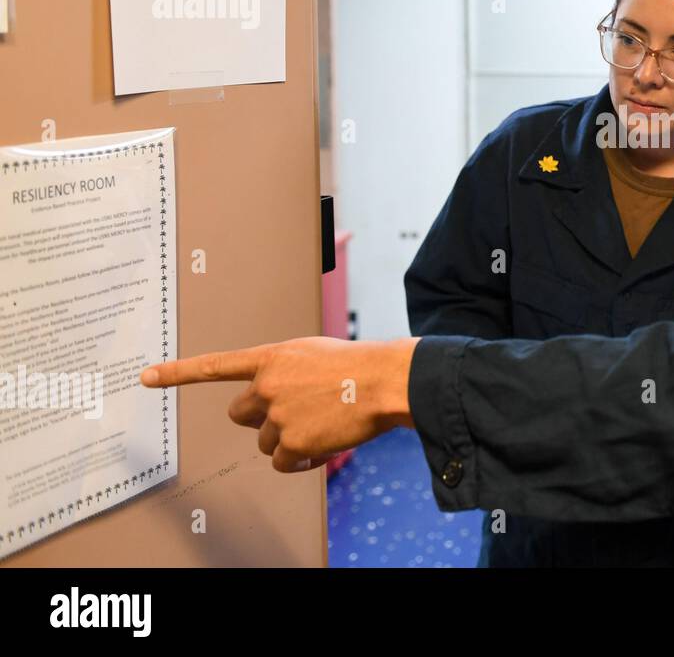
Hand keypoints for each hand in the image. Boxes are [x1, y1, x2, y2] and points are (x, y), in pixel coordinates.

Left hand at [140, 336, 419, 472]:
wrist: (384, 382)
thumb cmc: (358, 366)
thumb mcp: (314, 355)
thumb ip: (287, 372)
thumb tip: (276, 405)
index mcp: (271, 357)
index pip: (215, 365)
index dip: (177, 373)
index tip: (146, 377)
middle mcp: (266, 385)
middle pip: (241, 414)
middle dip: (262, 418)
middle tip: (296, 413)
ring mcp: (276, 415)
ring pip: (265, 441)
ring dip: (288, 439)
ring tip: (322, 423)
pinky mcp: (291, 443)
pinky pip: (283, 462)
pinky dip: (301, 459)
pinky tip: (324, 442)